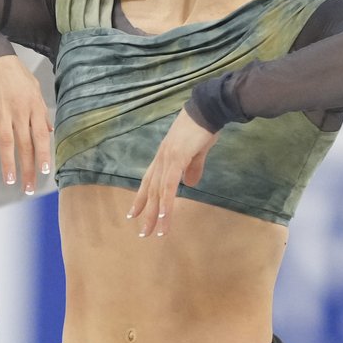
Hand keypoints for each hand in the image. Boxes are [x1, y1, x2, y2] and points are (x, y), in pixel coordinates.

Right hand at [0, 54, 51, 194]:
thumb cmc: (14, 72)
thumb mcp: (34, 87)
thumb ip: (41, 111)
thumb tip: (48, 131)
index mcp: (33, 107)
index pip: (41, 136)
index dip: (44, 155)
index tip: (46, 172)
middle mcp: (19, 112)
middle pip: (25, 145)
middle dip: (28, 168)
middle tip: (29, 187)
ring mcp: (1, 112)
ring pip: (6, 143)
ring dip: (8, 164)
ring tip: (9, 181)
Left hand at [128, 110, 217, 237]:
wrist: (208, 109)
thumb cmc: (203, 127)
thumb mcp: (198, 151)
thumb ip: (193, 168)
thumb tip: (191, 183)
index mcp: (164, 157)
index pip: (149, 181)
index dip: (141, 198)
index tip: (134, 214)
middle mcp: (161, 159)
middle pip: (150, 190)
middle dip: (146, 212)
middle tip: (143, 232)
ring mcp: (167, 159)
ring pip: (158, 191)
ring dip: (155, 213)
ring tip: (153, 230)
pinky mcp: (177, 159)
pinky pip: (169, 184)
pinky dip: (166, 200)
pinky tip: (164, 214)